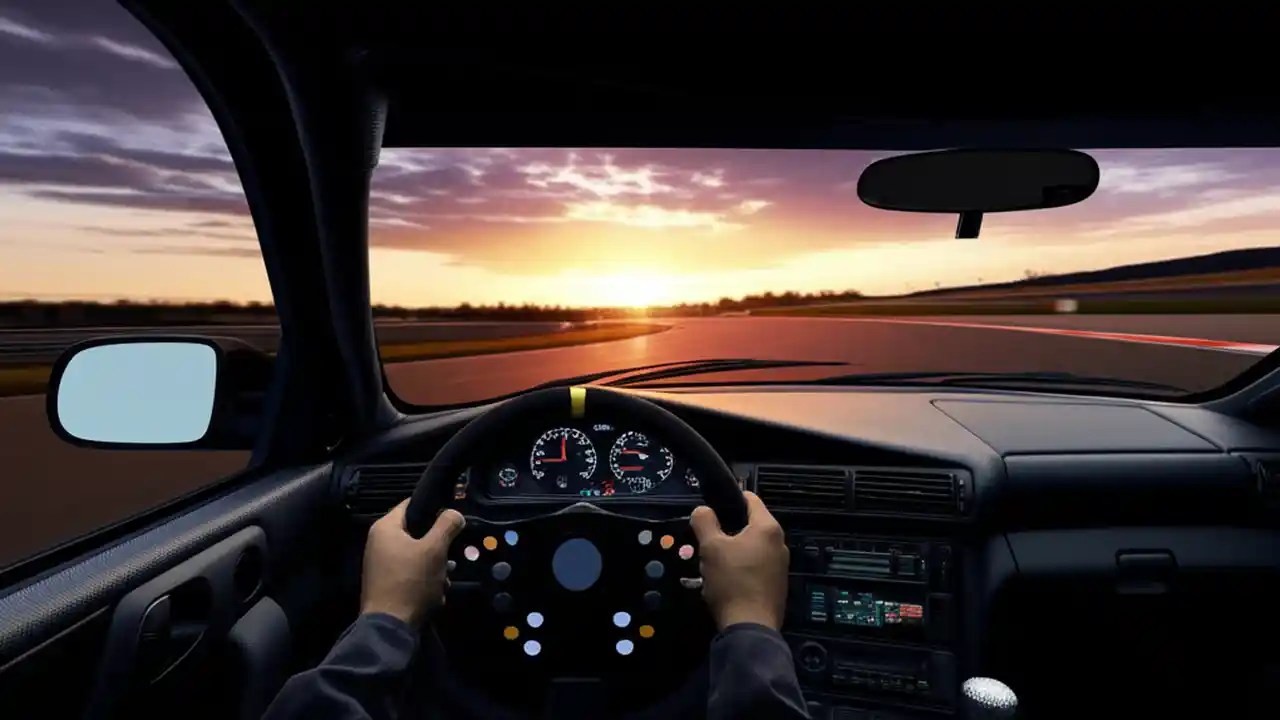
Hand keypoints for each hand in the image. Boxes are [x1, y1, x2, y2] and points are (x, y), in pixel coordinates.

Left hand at [360, 499, 465, 629]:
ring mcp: (381, 565)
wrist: (390, 627)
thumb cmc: (411, 581)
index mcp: (385, 528)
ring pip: (417, 555)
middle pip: (417, 533)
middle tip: (450, 556)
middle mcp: (379, 543)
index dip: (434, 508)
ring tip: (443, 580)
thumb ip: (447, 525)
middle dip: (438, 546)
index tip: (452, 518)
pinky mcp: (387, 584)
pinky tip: (435, 594)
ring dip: (435, 567)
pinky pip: (411, 573)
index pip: (411, 504)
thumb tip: (455, 513)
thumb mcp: (434, 549)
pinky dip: (425, 581)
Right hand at [690, 491, 789, 630]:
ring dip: (732, 552)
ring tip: (712, 564)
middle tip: (706, 541)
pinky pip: (755, 567)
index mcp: (767, 527)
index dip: (729, 498)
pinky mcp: (777, 585)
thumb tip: (702, 510)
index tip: (711, 506)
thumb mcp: (711, 548)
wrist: (750, 627)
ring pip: (750, 548)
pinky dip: (741, 568)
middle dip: (727, 530)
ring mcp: (781, 565)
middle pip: (749, 525)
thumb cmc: (732, 582)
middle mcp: (779, 543)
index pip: (750, 498)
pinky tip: (725, 582)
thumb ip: (704, 521)